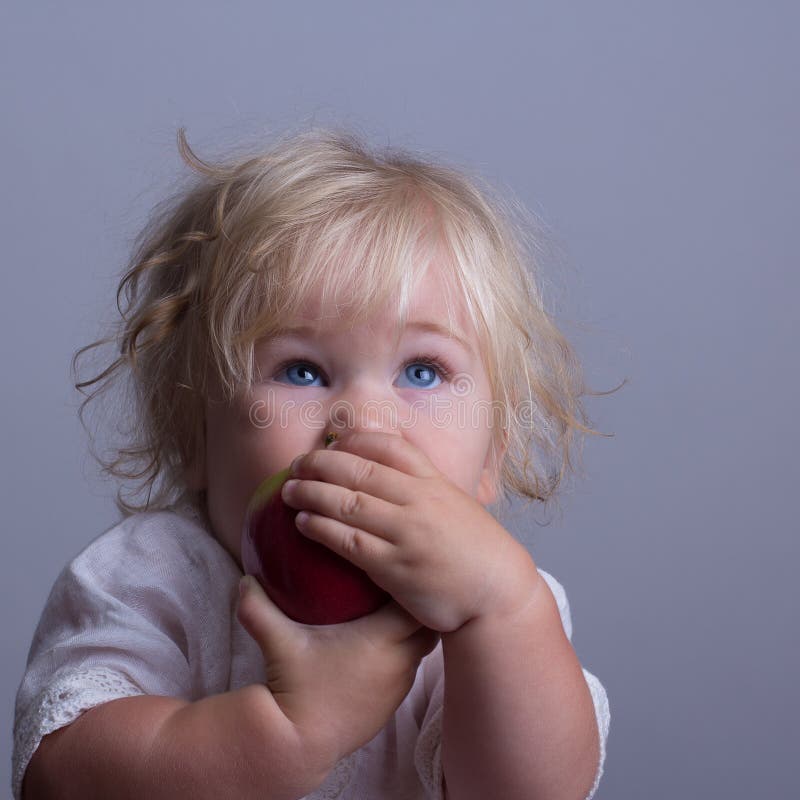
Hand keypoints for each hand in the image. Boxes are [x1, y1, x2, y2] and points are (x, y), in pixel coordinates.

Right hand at [236, 575, 438, 766]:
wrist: (299, 744)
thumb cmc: (294, 688)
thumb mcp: (277, 641)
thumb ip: (259, 606)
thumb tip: (244, 578)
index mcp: (380, 638)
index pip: (416, 602)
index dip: (412, 586)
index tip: (398, 572)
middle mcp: (398, 661)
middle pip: (429, 624)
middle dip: (418, 607)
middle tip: (397, 590)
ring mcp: (398, 687)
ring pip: (421, 650)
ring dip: (411, 633)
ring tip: (392, 616)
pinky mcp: (391, 706)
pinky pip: (408, 672)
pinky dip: (402, 658)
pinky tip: (380, 651)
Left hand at [281, 431, 539, 632]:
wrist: (498, 590)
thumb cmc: (476, 549)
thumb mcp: (457, 505)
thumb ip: (424, 489)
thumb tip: (389, 478)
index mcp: (434, 482)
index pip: (390, 446)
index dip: (355, 440)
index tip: (332, 441)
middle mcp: (419, 500)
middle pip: (359, 470)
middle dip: (321, 463)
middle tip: (297, 464)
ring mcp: (406, 532)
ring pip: (348, 502)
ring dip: (312, 493)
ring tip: (288, 491)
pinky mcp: (395, 567)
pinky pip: (349, 542)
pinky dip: (321, 529)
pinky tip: (303, 524)